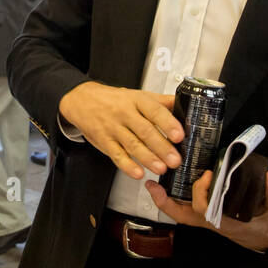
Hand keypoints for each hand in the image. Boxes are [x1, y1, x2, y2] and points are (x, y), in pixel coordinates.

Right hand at [59, 82, 181, 178]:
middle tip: (175, 159)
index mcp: (136, 100)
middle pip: (145, 131)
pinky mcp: (104, 142)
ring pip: (132, 144)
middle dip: (161, 147)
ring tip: (161, 168)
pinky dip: (127, 165)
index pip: (154, 111)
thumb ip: (161, 102)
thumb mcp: (137, 95)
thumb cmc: (113, 100)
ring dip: (147, 158)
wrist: (82, 100)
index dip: (167, 123)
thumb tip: (186, 104)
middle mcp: (124, 114)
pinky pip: (116, 155)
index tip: (179, 135)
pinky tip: (137, 173)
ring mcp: (113, 128)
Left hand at [144, 169, 267, 252]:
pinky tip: (160, 187)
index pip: (205, 208)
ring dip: (165, 200)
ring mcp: (204, 218)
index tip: (208, 175)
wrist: (264, 237)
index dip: (201, 192)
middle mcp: (210, 219)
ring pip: (179, 213)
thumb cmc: (267, 222)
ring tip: (152, 184)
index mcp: (225, 219)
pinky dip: (169, 201)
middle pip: (185, 213)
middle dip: (173, 198)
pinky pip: (181, 210)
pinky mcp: (202, 214)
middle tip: (173, 178)